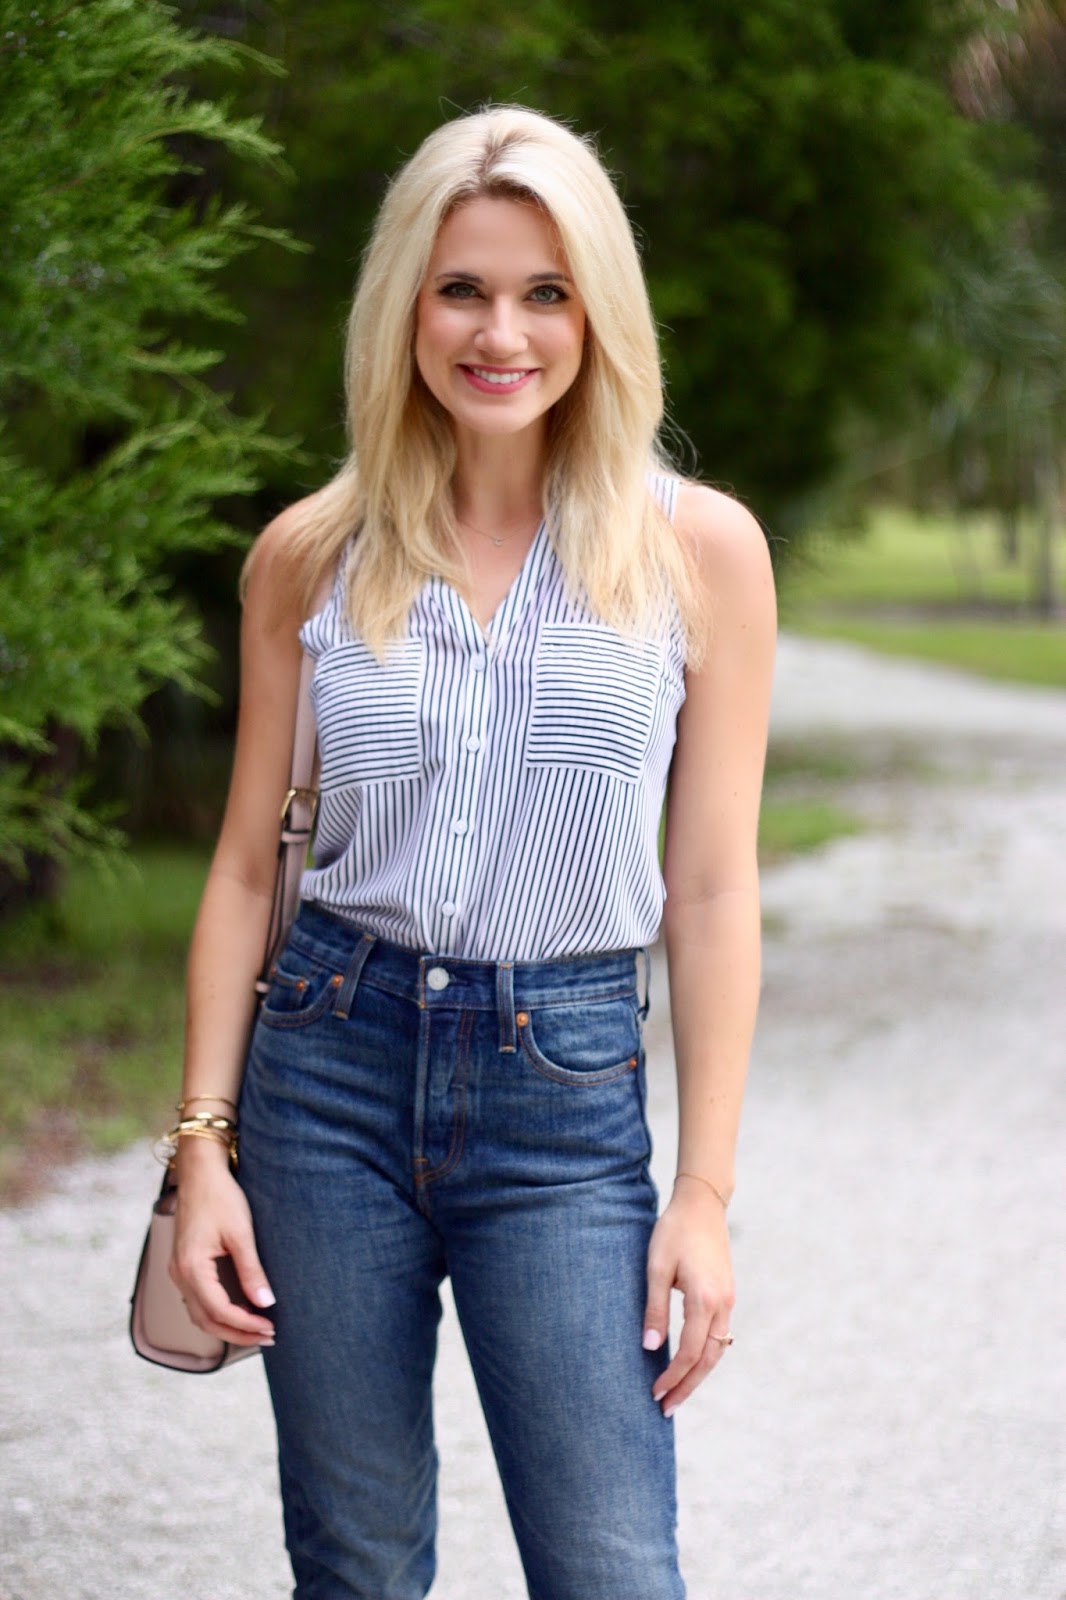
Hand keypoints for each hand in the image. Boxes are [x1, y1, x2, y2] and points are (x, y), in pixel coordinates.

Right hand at [170, 1141, 275, 1346]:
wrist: (200, 1172)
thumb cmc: (220, 1197)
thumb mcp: (241, 1233)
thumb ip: (251, 1271)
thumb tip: (266, 1304)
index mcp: (191, 1268)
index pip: (219, 1311)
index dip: (246, 1325)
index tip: (271, 1328)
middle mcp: (179, 1274)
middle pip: (206, 1320)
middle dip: (238, 1334)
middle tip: (269, 1337)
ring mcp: (178, 1270)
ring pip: (200, 1314)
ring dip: (227, 1326)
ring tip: (258, 1329)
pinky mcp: (184, 1265)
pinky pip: (197, 1300)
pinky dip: (217, 1313)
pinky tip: (239, 1311)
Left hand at [642, 1175, 734, 1414]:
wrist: (702, 1203)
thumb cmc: (674, 1231)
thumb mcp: (656, 1268)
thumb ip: (655, 1309)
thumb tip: (650, 1348)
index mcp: (704, 1299)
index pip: (690, 1352)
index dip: (672, 1377)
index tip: (654, 1394)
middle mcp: (723, 1304)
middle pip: (709, 1359)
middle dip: (687, 1386)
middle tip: (666, 1408)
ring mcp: (729, 1299)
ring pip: (717, 1349)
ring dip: (698, 1374)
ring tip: (677, 1393)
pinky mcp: (727, 1293)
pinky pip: (719, 1334)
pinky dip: (705, 1355)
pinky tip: (690, 1362)